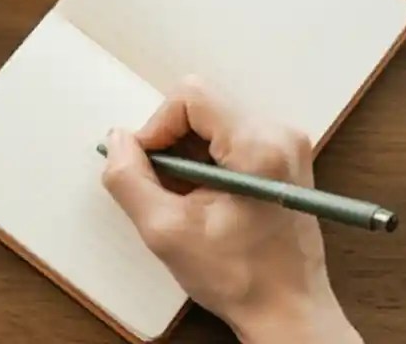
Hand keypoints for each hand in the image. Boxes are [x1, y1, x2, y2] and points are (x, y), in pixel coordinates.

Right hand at [101, 79, 362, 343]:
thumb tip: (117, 139)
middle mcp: (280, 134)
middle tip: (163, 187)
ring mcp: (286, 144)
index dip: (156, 126)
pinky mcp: (283, 156)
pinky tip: (203, 196)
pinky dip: (204, 159)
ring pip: (212, 120)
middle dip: (170, 141)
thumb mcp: (165, 231)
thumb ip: (129, 178)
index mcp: (259, 146)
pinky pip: (228, 135)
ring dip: (186, 153)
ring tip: (185, 197)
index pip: (191, 96)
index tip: (146, 165)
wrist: (288, 310)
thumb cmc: (238, 278)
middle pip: (201, 106)